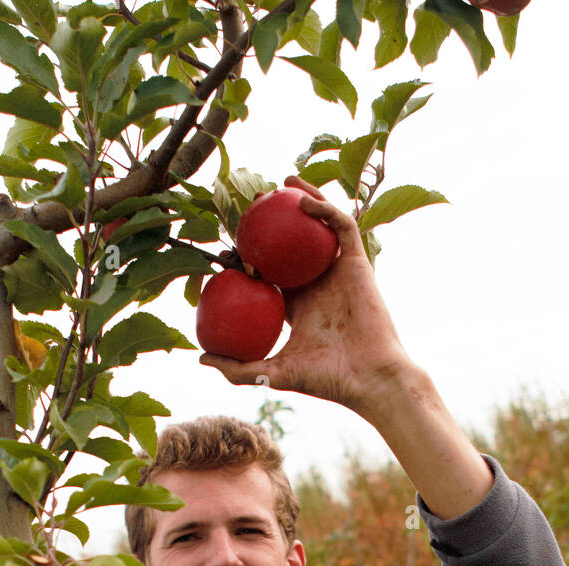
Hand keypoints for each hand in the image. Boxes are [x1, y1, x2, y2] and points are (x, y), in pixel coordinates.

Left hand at [200, 175, 411, 416]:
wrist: (368, 378)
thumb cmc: (326, 380)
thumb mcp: (272, 374)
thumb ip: (237, 368)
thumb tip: (200, 358)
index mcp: (299, 308)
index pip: (271, 275)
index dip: (250, 260)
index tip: (226, 252)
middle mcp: (319, 286)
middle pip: (293, 247)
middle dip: (274, 224)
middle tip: (250, 208)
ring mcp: (339, 273)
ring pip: (320, 229)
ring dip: (304, 201)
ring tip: (281, 183)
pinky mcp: (358, 264)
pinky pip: (341, 226)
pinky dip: (325, 209)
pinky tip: (301, 199)